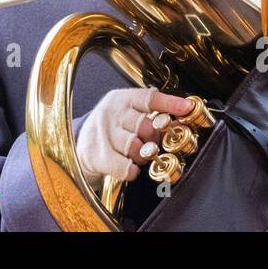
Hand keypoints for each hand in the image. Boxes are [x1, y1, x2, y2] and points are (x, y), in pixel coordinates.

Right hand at [76, 88, 191, 187]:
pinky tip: (131, 167)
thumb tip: (181, 109)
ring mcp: (104, 134)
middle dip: (153, 137)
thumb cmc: (112, 125)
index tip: (186, 108)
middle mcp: (112, 114)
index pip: (148, 98)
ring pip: (135, 147)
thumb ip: (149, 108)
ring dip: (142, 154)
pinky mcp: (98, 155)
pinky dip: (131, 170)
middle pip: (145, 125)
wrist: (81, 143)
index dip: (169, 103)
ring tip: (139, 153)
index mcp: (122, 99)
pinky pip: (124, 167)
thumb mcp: (126, 109)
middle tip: (151, 141)